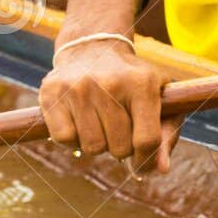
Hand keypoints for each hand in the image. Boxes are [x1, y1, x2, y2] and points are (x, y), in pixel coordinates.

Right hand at [41, 35, 173, 172]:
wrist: (92, 48)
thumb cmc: (131, 83)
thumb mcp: (158, 100)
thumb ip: (166, 135)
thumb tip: (160, 169)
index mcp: (142, 83)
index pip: (147, 140)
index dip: (145, 160)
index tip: (141, 162)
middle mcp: (109, 83)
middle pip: (118, 148)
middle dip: (120, 147)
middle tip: (117, 129)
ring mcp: (78, 87)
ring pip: (91, 148)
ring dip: (96, 143)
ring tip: (98, 123)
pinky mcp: (52, 93)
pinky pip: (64, 139)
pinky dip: (72, 139)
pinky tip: (78, 121)